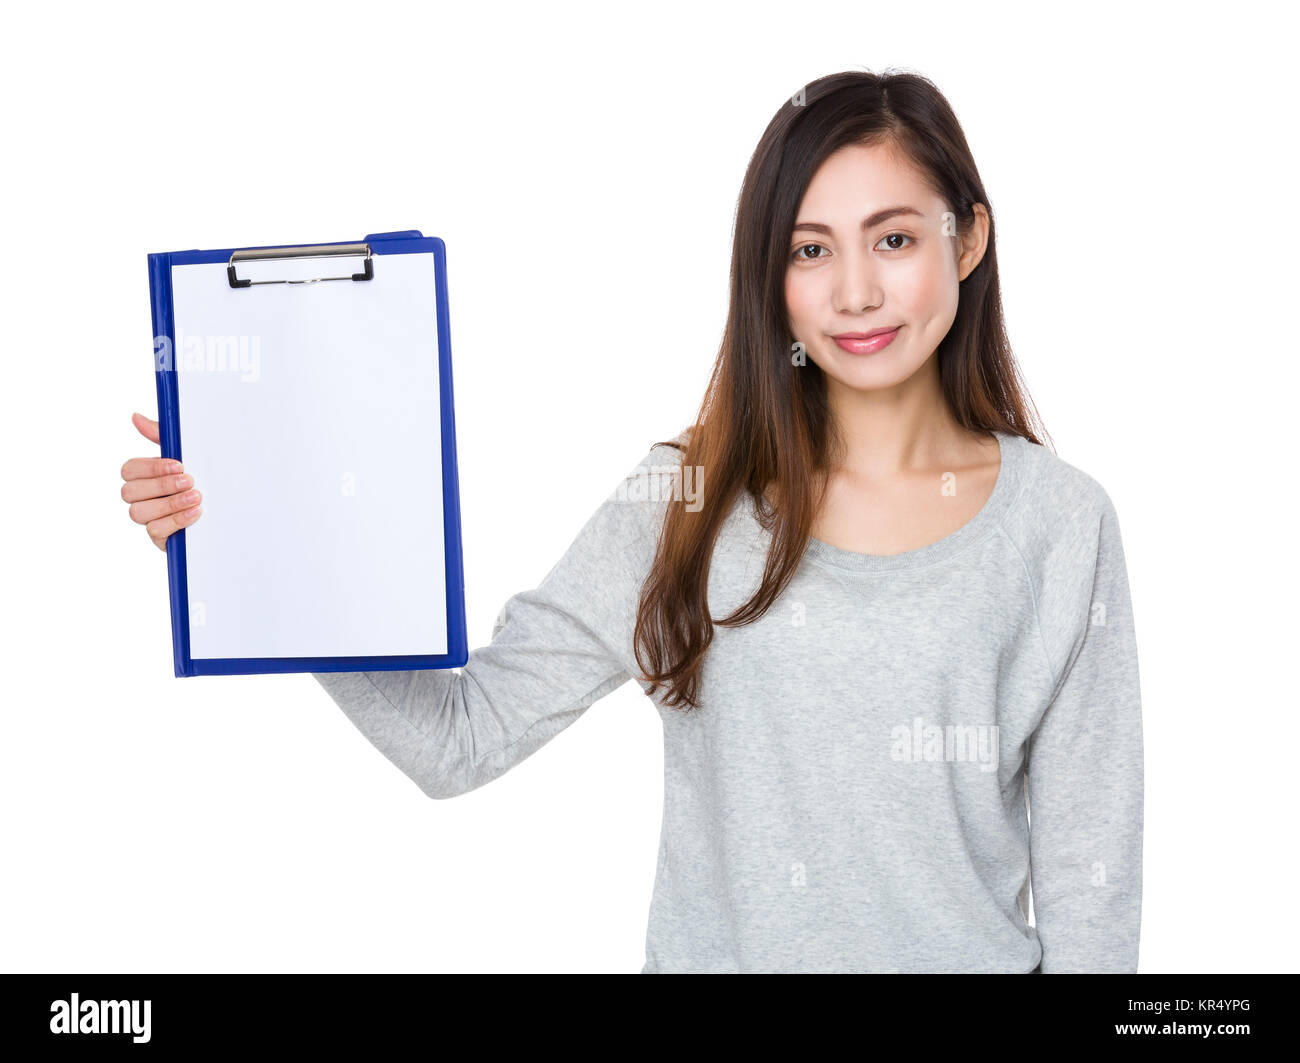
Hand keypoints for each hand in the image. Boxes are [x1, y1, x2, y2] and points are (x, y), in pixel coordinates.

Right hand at [121, 412, 202, 550]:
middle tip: (189, 480)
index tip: (179, 464)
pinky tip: (195, 513)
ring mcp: (149, 520)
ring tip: (196, 497)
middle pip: (130, 492)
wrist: (228, 512)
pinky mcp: (160, 538)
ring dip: (170, 503)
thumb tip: (137, 417)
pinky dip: (176, 521)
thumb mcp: (186, 456)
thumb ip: (162, 438)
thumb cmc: (200, 480)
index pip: (129, 470)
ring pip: (139, 513)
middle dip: (161, 485)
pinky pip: (156, 531)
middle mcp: (141, 499)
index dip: (152, 468)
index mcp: (143, 477)